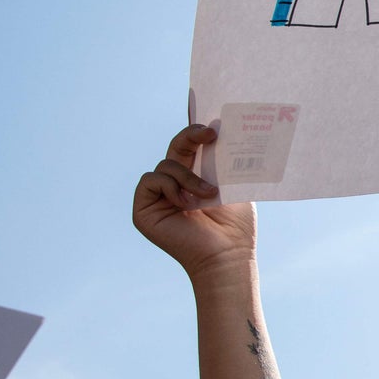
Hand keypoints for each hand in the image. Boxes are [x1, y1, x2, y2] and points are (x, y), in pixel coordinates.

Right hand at [132, 124, 257, 280]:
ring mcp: (158, 196)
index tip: (212, 124)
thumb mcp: (232, 186)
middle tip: (210, 133)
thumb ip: (222, 162)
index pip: (190, 148)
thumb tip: (223, 131)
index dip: (194, 132)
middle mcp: (174, 184)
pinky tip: (186, 204)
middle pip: (175, 148)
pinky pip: (151, 180)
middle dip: (191, 136)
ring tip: (208, 194)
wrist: (227, 254)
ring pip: (166, 164)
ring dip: (188, 177)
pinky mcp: (143, 209)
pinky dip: (170, 187)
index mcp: (195, 178)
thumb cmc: (234, 226)